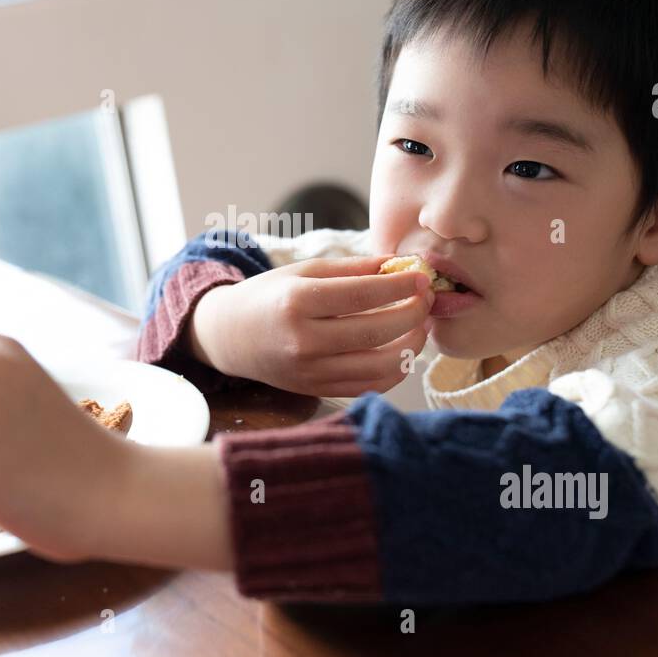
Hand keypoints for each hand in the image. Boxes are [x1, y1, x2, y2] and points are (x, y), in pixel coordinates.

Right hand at [191, 255, 433, 396]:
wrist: (230, 337)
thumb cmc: (270, 297)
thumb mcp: (304, 272)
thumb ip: (354, 269)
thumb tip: (401, 265)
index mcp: (297, 302)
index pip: (363, 295)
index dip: (401, 286)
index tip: (422, 277)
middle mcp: (302, 340)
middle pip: (376, 331)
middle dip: (413, 313)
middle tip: (426, 299)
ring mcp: (310, 372)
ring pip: (379, 366)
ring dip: (411, 346)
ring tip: (420, 326)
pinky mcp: (316, 391)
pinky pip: (368, 386)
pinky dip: (395, 371)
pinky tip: (404, 351)